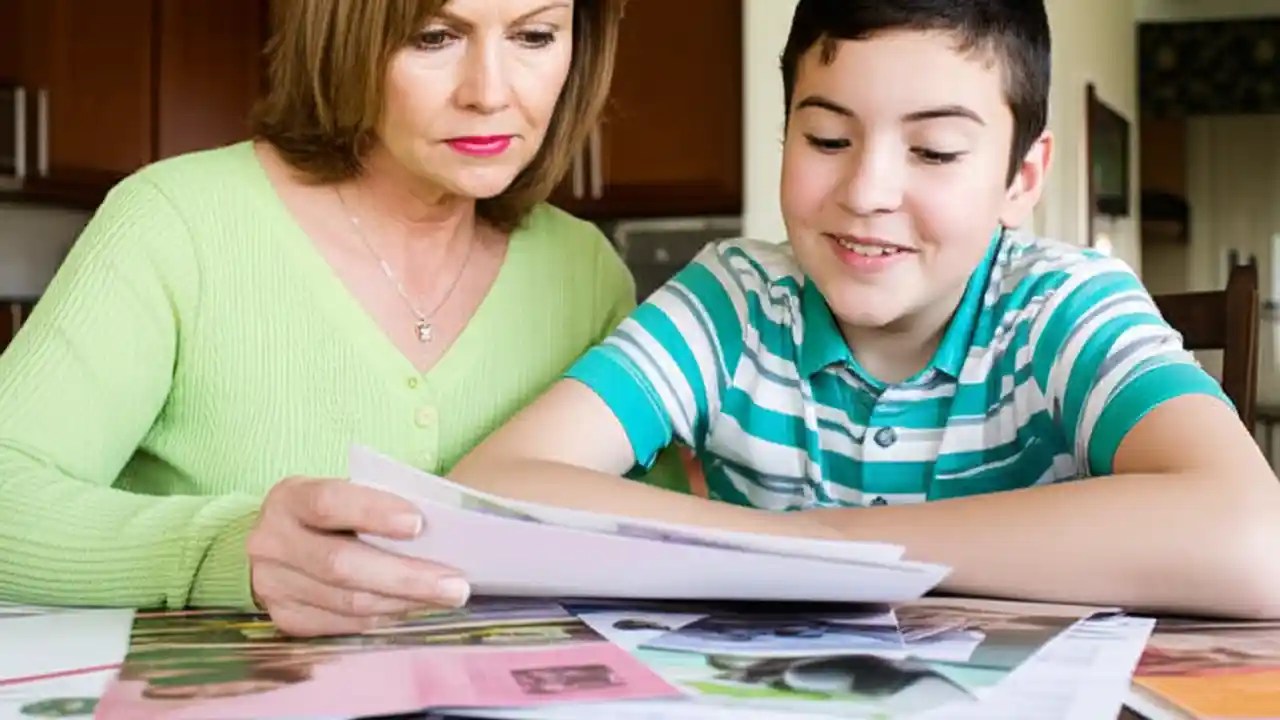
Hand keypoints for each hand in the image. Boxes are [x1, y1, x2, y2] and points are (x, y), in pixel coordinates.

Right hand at [246, 476, 469, 636]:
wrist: (285, 540)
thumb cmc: (335, 512)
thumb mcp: (347, 493)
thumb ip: (379, 504)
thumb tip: (437, 531)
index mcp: (288, 498)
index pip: (328, 503)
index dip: (373, 513)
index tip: (419, 523)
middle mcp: (270, 542)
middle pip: (340, 564)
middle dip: (405, 576)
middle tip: (455, 584)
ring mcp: (272, 585)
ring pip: (346, 601)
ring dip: (403, 602)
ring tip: (445, 598)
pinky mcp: (285, 618)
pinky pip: (342, 624)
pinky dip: (383, 616)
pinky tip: (413, 608)